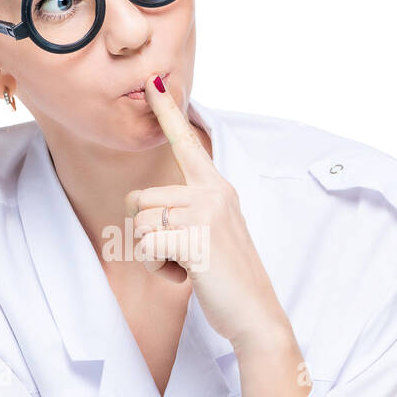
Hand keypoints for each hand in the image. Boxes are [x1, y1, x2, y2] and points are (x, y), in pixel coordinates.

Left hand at [126, 75, 289, 349]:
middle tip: (181, 256)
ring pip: (141, 223)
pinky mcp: (196, 237)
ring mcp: (206, 213)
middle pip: (141, 199)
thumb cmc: (229, 280)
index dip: (167, 112)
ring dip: (153, 255)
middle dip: (146, 234)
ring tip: (186, 266)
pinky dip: (158, 269)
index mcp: (217, 188)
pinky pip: (147, 246)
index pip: (187, 144)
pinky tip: (186, 276)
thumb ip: (190, 213)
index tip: (152, 82)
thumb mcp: (212, 234)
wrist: (256, 314)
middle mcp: (213, 192)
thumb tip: (147, 207)